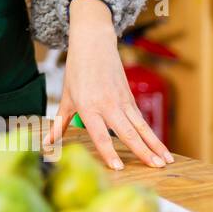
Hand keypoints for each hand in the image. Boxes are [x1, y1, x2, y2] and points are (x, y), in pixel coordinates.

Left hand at [43, 0, 173, 169]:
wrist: (94, 43)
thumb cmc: (76, 72)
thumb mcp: (66, 98)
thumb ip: (59, 124)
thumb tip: (46, 143)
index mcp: (88, 107)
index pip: (100, 134)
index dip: (109, 152)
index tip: (118, 168)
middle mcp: (107, 105)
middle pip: (127, 132)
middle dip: (142, 151)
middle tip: (156, 168)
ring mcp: (122, 101)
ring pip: (140, 126)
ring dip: (154, 145)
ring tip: (166, 161)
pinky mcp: (130, 97)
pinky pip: (142, 119)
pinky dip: (152, 134)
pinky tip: (161, 148)